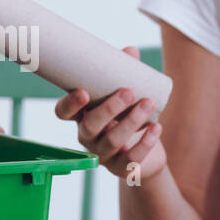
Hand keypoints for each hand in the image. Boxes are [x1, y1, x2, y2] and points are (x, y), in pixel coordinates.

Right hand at [54, 46, 166, 180]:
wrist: (146, 154)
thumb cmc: (128, 118)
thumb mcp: (125, 96)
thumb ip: (125, 73)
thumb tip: (130, 51)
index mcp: (81, 116)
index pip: (63, 113)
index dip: (69, 105)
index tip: (83, 92)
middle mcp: (88, 137)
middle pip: (90, 126)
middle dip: (109, 109)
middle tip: (128, 92)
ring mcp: (103, 155)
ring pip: (112, 141)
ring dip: (131, 121)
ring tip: (149, 103)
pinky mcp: (121, 168)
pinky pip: (131, 159)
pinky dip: (145, 142)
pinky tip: (157, 128)